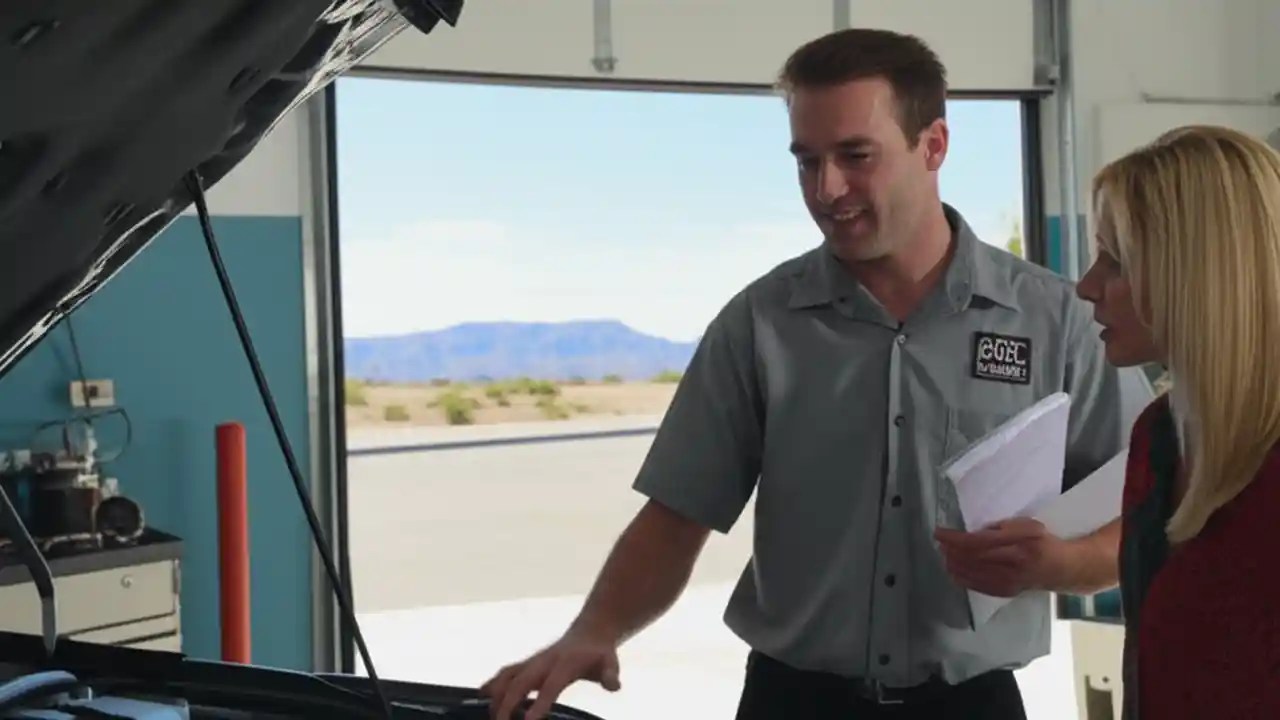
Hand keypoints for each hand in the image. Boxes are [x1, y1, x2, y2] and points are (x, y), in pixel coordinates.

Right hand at [479, 629, 620, 719]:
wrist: (590, 632)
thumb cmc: (599, 653)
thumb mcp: (610, 661)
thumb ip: (610, 674)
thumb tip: (613, 686)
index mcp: (565, 664)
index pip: (550, 687)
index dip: (539, 704)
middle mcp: (544, 661)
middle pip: (520, 682)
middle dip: (507, 703)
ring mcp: (533, 661)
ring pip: (508, 676)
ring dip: (496, 695)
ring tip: (490, 715)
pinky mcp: (528, 663)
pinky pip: (507, 672)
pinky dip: (493, 683)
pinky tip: (481, 695)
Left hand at [934, 517, 1068, 597]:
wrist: (1062, 568)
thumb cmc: (1042, 541)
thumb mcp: (1026, 524)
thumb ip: (1002, 527)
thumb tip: (974, 531)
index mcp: (1019, 542)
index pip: (979, 541)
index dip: (955, 538)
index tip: (939, 532)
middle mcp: (1014, 563)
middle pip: (974, 558)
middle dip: (952, 551)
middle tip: (939, 543)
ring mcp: (1011, 580)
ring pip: (974, 573)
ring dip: (954, 564)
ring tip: (944, 555)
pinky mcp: (1008, 591)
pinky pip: (981, 586)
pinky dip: (963, 579)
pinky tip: (953, 572)